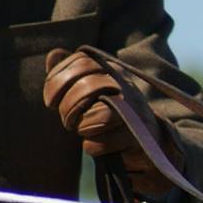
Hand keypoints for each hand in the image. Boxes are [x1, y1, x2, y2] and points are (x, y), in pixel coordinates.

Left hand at [43, 50, 180, 196]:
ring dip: (81, 127)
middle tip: (67, 120)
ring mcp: (135, 111)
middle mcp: (126, 86)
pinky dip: (93, 147)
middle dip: (67, 107)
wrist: (151, 143)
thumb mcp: (93, 90)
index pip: (80, 62)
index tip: (50, 101)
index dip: (57, 80)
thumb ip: (72, 72)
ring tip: (84, 131)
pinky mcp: (136, 137)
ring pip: (95, 116)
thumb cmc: (114, 115)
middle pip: (87, 87)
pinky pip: (101, 143)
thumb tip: (53, 55)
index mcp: (113, 70)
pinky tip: (98, 145)